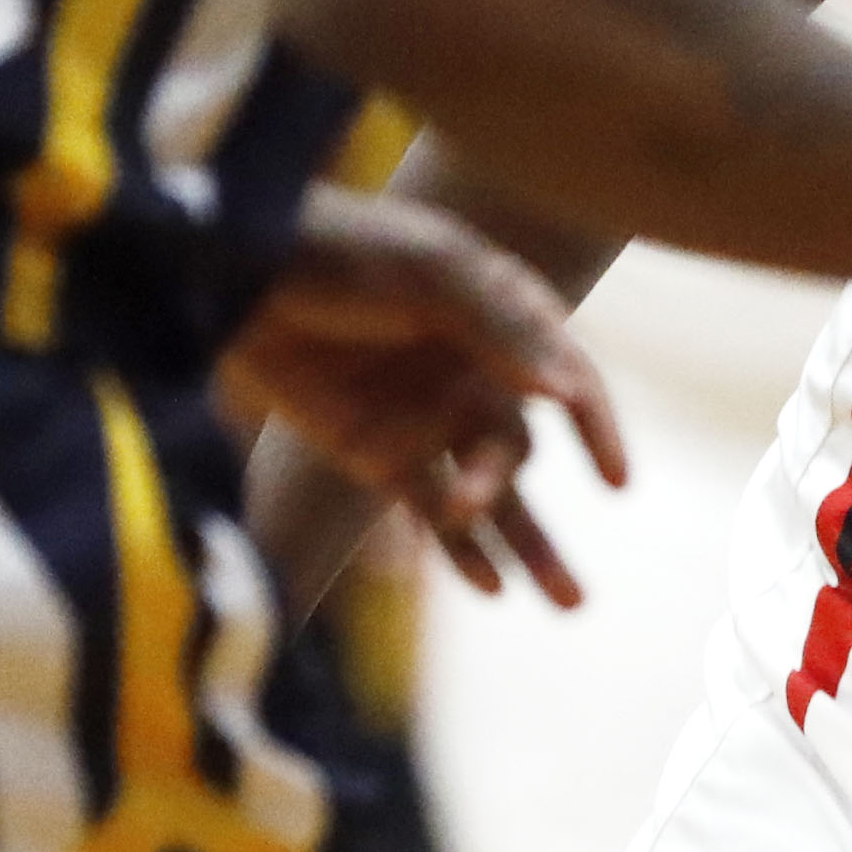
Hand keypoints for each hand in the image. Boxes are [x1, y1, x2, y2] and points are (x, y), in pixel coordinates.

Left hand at [220, 189, 627, 608]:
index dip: (597, 426)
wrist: (236, 274)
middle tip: (519, 549)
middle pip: (520, 450)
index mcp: (500, 314)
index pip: (567, 374)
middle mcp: (473, 370)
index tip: (615, 480)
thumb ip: (499, 325)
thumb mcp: (428, 270)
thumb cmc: (341, 250)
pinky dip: (460, 549)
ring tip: (564, 601)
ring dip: (526, 544)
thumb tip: (565, 389)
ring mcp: (426, 415)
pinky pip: (430, 508)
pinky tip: (489, 586)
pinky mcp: (378, 452)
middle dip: (533, 509)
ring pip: (489, 491)